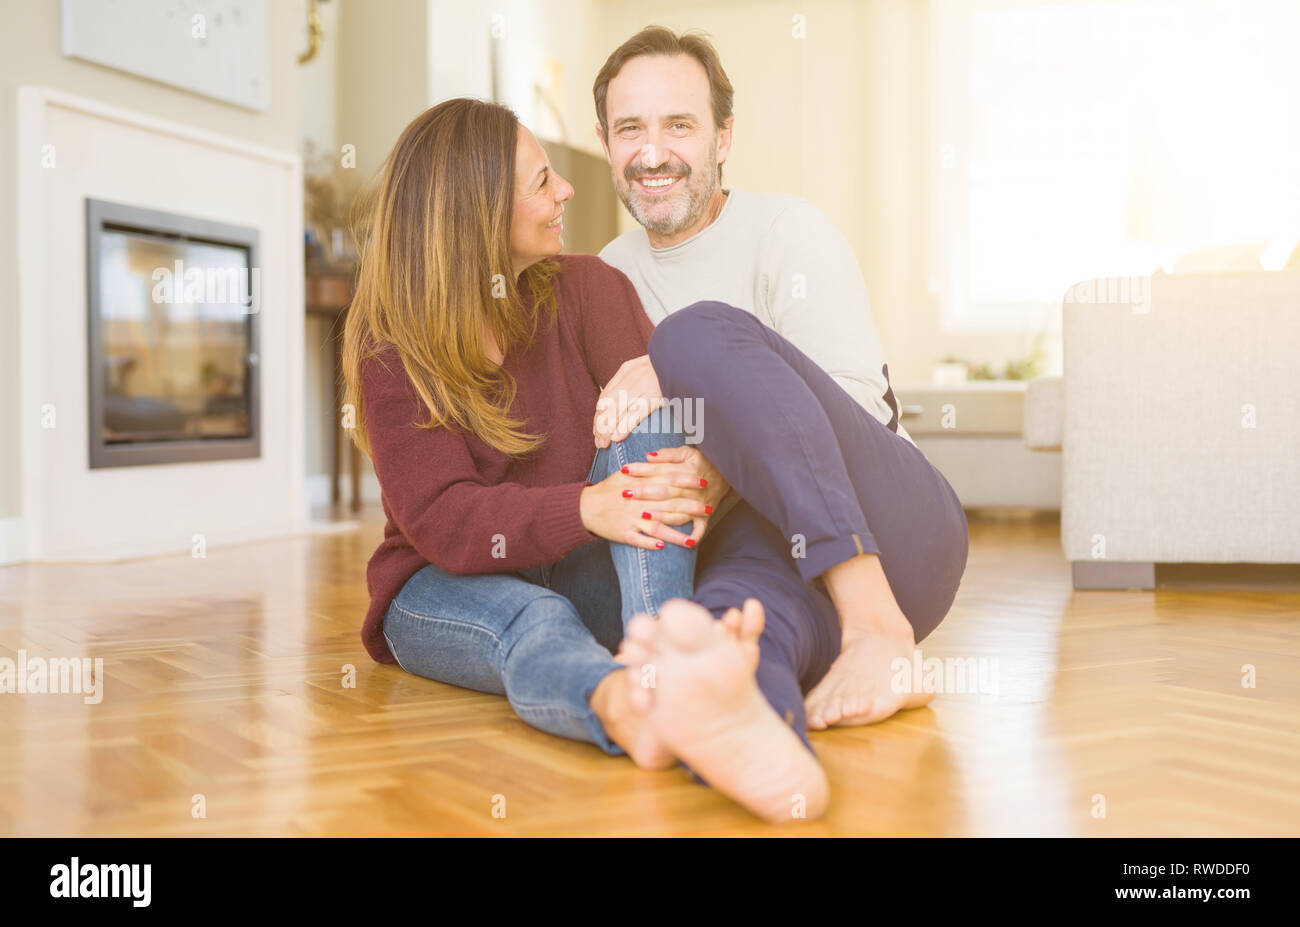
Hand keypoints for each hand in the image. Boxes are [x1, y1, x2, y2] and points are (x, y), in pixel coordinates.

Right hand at [579, 467, 710, 550]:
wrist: (585, 507)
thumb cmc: (608, 490)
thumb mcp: (625, 474)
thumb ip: (646, 469)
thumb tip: (661, 460)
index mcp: (639, 485)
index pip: (667, 481)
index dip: (687, 481)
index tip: (703, 482)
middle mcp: (638, 503)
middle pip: (669, 504)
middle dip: (691, 507)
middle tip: (709, 508)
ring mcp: (631, 519)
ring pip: (657, 527)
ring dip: (676, 534)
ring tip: (692, 539)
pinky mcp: (624, 533)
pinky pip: (639, 540)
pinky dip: (651, 544)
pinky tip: (664, 547)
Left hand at [594, 354, 663, 448]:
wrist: (689, 359)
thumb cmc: (672, 369)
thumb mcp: (648, 369)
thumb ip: (633, 382)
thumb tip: (620, 404)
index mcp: (628, 369)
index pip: (605, 396)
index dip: (599, 415)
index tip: (597, 431)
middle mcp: (632, 376)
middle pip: (608, 404)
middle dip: (600, 425)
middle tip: (599, 442)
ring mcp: (644, 385)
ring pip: (617, 409)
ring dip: (607, 429)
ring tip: (604, 444)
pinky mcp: (657, 394)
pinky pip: (636, 412)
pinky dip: (624, 426)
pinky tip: (617, 437)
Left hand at [619, 445, 731, 545]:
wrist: (728, 474)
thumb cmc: (703, 462)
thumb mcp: (688, 452)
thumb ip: (668, 454)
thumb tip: (648, 456)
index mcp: (687, 470)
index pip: (661, 470)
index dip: (642, 469)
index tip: (624, 470)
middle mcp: (692, 489)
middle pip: (666, 491)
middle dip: (645, 493)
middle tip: (626, 494)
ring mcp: (699, 504)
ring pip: (678, 512)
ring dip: (662, 515)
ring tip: (644, 516)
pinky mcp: (705, 517)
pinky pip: (699, 529)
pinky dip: (692, 537)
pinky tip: (683, 544)